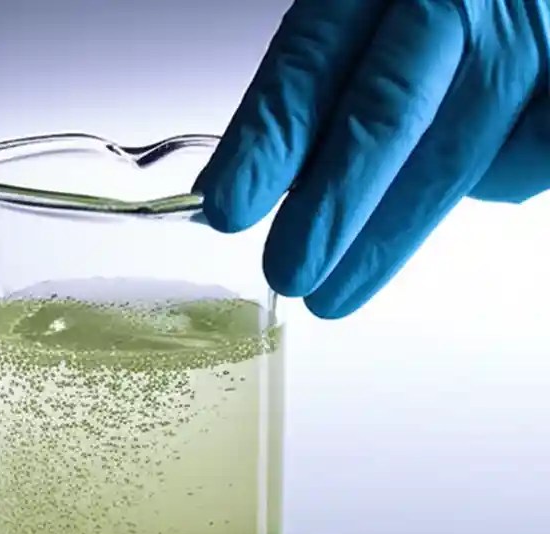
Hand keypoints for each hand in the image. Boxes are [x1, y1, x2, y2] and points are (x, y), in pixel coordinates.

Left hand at [194, 0, 549, 317]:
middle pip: (383, 117)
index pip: (309, 64)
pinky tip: (440, 213)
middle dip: (330, 206)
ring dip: (387, 234)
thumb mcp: (370, 17)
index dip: (268, 140)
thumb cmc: (443, 7)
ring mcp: (524, 40)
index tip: (227, 207)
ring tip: (333, 291)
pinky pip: (530, 153)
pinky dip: (492, 186)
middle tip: (287, 270)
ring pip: (453, 154)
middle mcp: (457, 2)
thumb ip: (325, 82)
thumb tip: (259, 179)